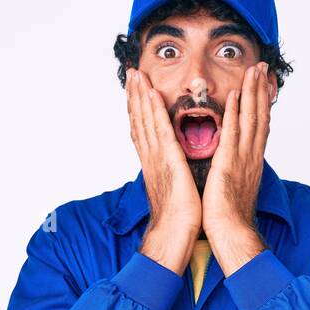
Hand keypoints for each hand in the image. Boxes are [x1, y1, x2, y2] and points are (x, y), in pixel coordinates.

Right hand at [126, 67, 200, 274]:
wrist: (174, 235)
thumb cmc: (178, 219)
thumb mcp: (175, 189)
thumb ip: (173, 174)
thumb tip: (176, 167)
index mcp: (154, 164)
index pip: (144, 131)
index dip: (139, 110)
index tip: (137, 91)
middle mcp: (151, 158)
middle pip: (139, 121)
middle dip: (135, 97)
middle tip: (132, 74)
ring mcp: (156, 158)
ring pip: (145, 121)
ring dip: (140, 96)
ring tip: (137, 75)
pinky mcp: (167, 160)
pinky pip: (160, 130)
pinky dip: (154, 110)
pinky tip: (151, 93)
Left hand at [203, 63, 272, 274]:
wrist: (230, 232)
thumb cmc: (229, 216)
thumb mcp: (234, 186)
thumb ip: (234, 170)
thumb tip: (231, 163)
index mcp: (250, 161)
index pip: (258, 127)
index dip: (261, 104)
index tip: (261, 85)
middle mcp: (251, 156)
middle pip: (259, 116)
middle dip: (260, 90)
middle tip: (262, 67)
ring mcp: (243, 158)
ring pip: (251, 119)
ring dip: (252, 93)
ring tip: (254, 70)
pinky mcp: (230, 163)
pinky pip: (234, 132)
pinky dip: (237, 113)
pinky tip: (237, 95)